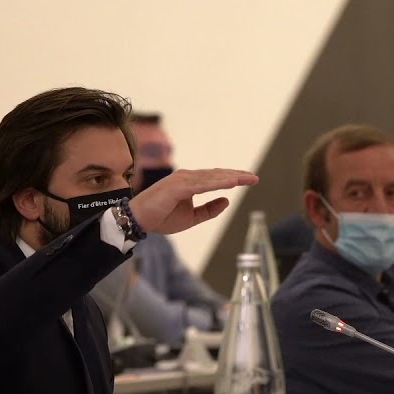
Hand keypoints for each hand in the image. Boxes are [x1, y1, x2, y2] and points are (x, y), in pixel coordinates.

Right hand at [128, 169, 257, 234]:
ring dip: (230, 177)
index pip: (215, 178)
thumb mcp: (191, 218)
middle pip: (217, 174)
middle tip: (254, 178)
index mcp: (190, 183)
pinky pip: (202, 184)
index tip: (249, 179)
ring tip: (246, 179)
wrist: (138, 219)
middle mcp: (187, 177)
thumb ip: (209, 210)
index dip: (232, 178)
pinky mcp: (178, 187)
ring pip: (212, 178)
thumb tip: (227, 201)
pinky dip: (217, 183)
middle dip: (236, 175)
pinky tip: (230, 183)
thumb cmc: (161, 217)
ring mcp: (182, 180)